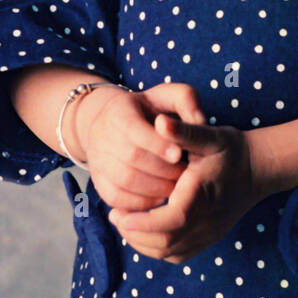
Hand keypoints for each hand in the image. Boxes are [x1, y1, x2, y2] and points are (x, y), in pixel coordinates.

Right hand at [73, 82, 206, 212]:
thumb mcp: (166, 95)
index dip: (157, 144)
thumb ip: (186, 99)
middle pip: (131, 157)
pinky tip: (160, 199)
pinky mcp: (99, 181)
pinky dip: (139, 203)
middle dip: (162, 169)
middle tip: (185, 174)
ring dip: (154, 187)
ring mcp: (98, 161)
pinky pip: (116, 198)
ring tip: (177, 187)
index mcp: (119, 112)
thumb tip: (199, 119)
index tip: (179, 154)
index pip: (134, 129)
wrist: (106, 123)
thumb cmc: (147, 109)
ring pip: (124, 180)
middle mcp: (103, 136)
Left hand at [107, 117, 262, 262]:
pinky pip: (177, 255)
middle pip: (165, 243)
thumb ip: (183, 131)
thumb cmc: (230, 149)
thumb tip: (159, 121)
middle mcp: (207, 221)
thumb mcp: (208, 135)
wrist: (258, 169)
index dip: (142, 223)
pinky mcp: (209, 239)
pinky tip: (143, 231)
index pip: (171, 221)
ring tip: (124, 222)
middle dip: (135, 233)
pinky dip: (156, 249)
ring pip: (169, 253)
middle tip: (115, 216)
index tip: (117, 214)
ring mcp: (209, 234)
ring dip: (142, 242)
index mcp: (203, 196)